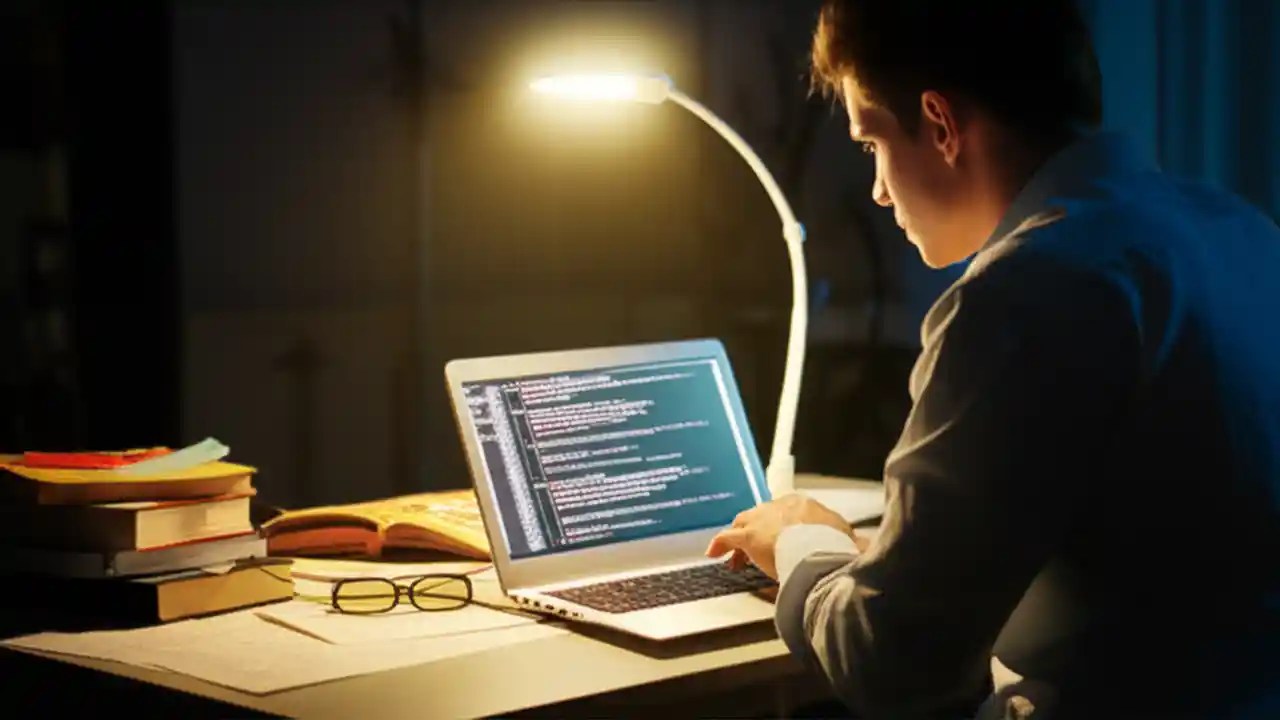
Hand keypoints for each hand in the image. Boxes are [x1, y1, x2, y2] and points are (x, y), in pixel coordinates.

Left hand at [705, 494, 855, 579]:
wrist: (819, 549)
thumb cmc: (834, 546)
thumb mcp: (847, 540)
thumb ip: (852, 542)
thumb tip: (864, 546)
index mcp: (803, 505)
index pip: (786, 512)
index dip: (781, 527)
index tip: (783, 537)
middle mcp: (780, 506)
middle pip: (762, 515)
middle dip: (759, 530)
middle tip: (758, 548)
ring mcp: (762, 520)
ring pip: (743, 523)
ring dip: (740, 540)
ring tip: (738, 557)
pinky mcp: (749, 537)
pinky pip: (728, 538)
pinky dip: (720, 545)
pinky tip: (714, 553)